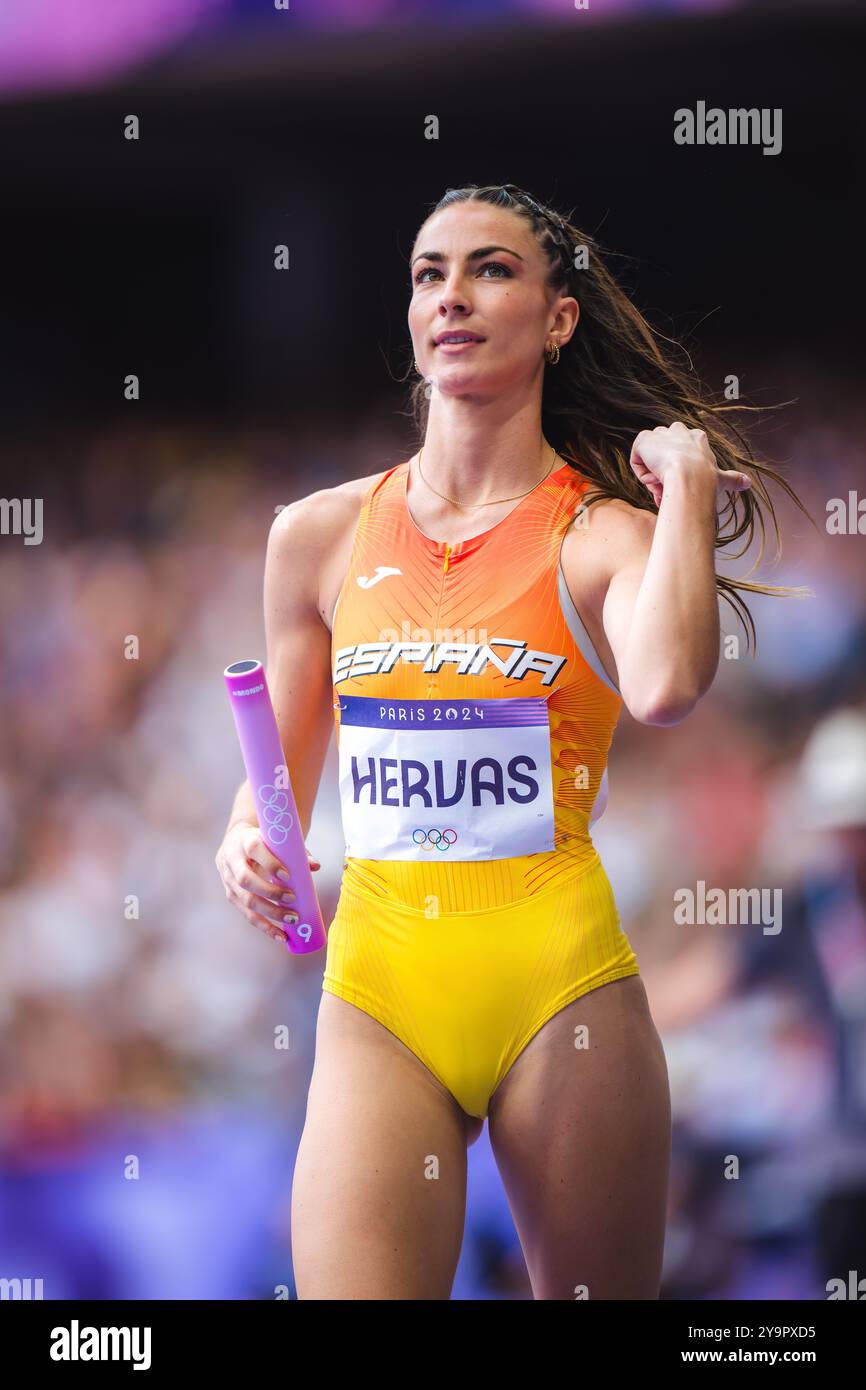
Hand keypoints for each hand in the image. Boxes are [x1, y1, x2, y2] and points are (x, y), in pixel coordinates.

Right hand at [215, 820, 320, 945]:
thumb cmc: (264, 840)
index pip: (254, 849)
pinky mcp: (231, 895)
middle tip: (292, 899)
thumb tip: (315, 866)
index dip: (270, 863)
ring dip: (270, 913)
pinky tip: (280, 935)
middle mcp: (232, 860)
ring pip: (246, 900)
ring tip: (292, 919)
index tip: (288, 875)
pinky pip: (246, 914)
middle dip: (270, 892)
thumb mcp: (276, 840)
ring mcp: (228, 879)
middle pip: (246, 879)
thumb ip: (296, 851)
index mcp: (244, 840)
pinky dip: (265, 926)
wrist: (238, 840)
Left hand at [629, 421, 751, 507]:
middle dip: (666, 472)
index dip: (681, 469)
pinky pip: (637, 459)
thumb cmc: (706, 480)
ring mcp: (661, 434)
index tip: (685, 482)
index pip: (682, 452)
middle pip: (665, 455)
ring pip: (651, 459)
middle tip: (674, 486)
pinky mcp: (644, 440)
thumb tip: (748, 484)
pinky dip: (642, 472)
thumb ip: (733, 480)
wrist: (689, 477)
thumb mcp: (721, 479)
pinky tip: (654, 478)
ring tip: (665, 484)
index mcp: (697, 438)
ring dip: (655, 475)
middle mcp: (679, 431)